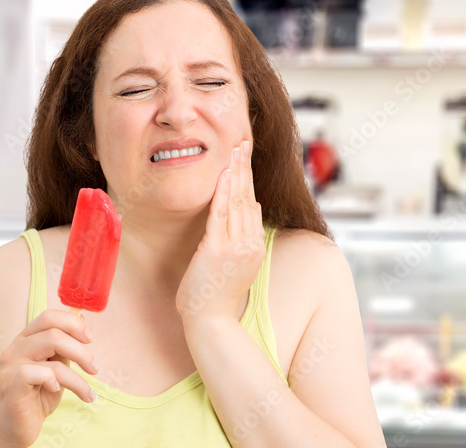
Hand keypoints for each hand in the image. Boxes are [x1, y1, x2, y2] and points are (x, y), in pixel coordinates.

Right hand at [0, 309, 98, 447]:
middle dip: (81, 351)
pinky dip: (54, 380)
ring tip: (87, 391)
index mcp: (25, 340)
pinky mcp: (9, 387)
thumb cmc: (37, 397)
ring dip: (76, 374)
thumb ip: (65, 348)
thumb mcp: (57, 368)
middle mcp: (14, 349)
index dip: (73, 323)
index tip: (90, 339)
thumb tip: (82, 320)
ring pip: (49, 353)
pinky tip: (57, 390)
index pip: (48, 317)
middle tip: (94, 369)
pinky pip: (34, 373)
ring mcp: (9, 367)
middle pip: (53, 333)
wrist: (14, 430)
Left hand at [176, 139, 265, 322]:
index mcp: (255, 247)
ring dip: (236, 173)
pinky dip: (223, 192)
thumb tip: (242, 217)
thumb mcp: (234, 266)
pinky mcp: (218, 249)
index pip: (252, 206)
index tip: (244, 159)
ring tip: (235, 151)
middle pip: (248, 198)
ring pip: (238, 202)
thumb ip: (238, 242)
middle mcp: (250, 244)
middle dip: (245, 168)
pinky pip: (222, 214)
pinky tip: (224, 175)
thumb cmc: (214, 296)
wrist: (209, 321)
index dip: (248, 180)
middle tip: (242, 143)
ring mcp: (236, 247)